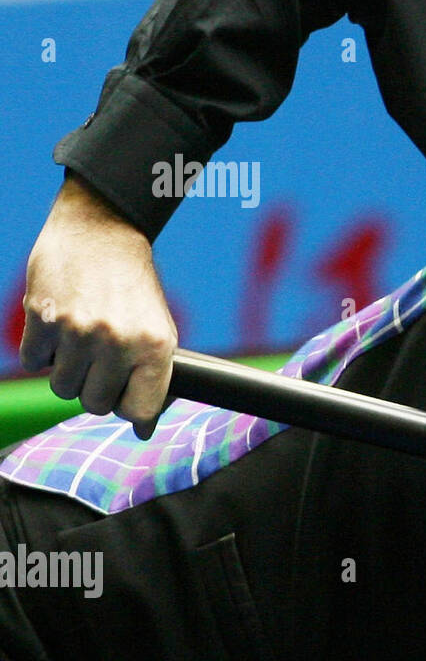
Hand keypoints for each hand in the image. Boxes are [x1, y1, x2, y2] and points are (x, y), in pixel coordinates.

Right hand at [20, 172, 177, 439]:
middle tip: (100, 361)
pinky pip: (33, 362)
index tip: (126, 403)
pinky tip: (59, 326)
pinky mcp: (42, 318)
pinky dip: (42, 352)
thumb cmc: (132, 287)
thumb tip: (143, 429)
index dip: (131, 411)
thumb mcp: (157, 328)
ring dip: (68, 371)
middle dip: (96, 389)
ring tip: (81, 340)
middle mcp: (118, 341)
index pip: (140, 410)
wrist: (102, 231)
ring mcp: (78, 331)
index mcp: (155, 346)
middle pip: (96, 404)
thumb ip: (152, 377)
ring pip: (62, 388)